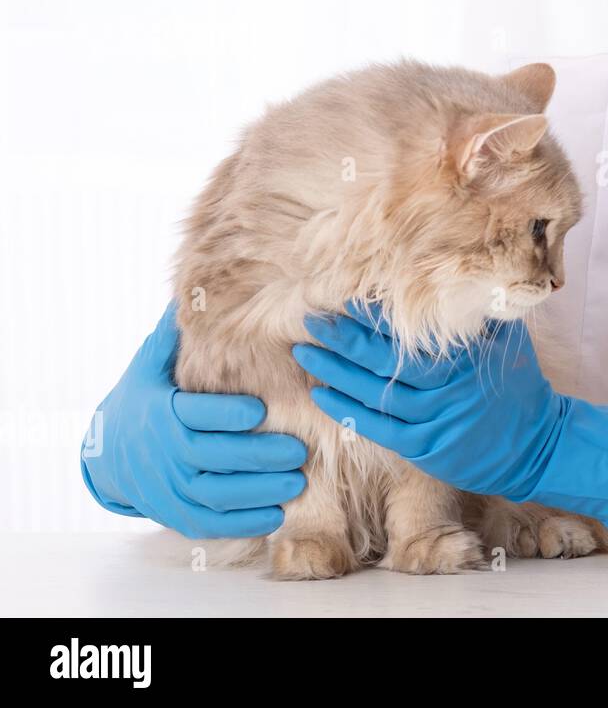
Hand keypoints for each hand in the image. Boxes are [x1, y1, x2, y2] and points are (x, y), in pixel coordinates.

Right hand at [80, 303, 309, 538]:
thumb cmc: (144, 398)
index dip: (226, 416)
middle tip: (300, 450)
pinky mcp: (176, 514)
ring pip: (216, 494)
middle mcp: (165, 454)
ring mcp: (169, 489)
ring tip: (298, 482)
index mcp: (162, 413)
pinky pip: (210, 523)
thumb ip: (175, 334)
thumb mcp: (150, 366)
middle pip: (214, 458)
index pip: (196, 415)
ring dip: (258, 492)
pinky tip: (277, 515)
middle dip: (258, 456)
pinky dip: (243, 523)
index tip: (262, 411)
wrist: (106, 454)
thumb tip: (197, 285)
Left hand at [293, 302, 607, 528]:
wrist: (539, 445)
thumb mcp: (509, 342)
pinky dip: (347, 409)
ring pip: (372, 393)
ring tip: (305, 351)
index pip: (409, 332)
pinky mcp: (424, 449)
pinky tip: (323, 393)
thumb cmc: (521, 386)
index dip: (373, 316)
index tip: (344, 297)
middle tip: (312, 318)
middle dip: (343, 338)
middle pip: (383, 360)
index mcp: (464, 357)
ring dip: (334, 372)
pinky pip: (376, 427)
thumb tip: (451, 275)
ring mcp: (433, 421)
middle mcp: (446, 388)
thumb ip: (479, 314)